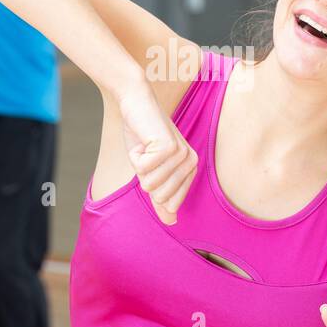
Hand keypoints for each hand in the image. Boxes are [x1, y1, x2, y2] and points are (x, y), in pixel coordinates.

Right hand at [117, 84, 197, 224]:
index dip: (151, 186)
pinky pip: (144, 170)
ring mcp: (181, 155)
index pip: (169, 202)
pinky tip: (142, 140)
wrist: (135, 102)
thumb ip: (161, 197)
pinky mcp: (169, 147)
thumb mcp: (150, 171)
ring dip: (139, 166)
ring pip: (150, 184)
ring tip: (145, 146)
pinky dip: (135, 157)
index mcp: (190, 169)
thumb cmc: (142, 136)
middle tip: (147, 153)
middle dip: (144, 177)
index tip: (152, 164)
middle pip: (158, 195)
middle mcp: (190, 162)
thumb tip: (172, 223)